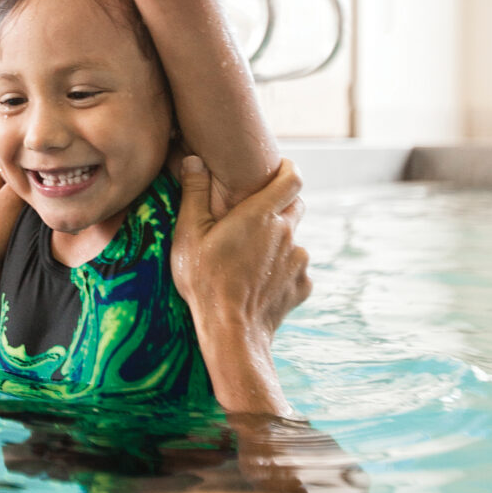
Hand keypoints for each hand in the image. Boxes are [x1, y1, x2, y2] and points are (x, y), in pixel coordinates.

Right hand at [172, 158, 310, 414]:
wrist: (232, 333)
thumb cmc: (205, 280)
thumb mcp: (189, 234)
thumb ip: (194, 193)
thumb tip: (194, 159)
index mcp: (261, 214)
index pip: (292, 177)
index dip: (287, 168)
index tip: (277, 167)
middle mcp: (287, 233)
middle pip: (295, 206)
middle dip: (280, 203)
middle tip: (254, 214)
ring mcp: (298, 261)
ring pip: (293, 240)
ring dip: (277, 242)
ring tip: (250, 258)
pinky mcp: (302, 286)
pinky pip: (295, 270)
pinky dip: (282, 271)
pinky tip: (259, 282)